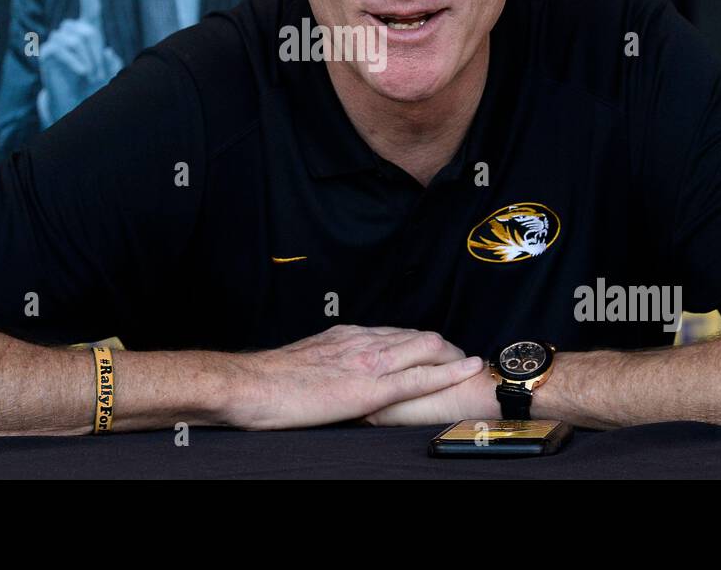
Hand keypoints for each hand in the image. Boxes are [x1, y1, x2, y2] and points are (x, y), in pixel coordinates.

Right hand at [39, 0, 122, 122]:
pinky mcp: (48, 52)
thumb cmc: (92, 88)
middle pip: (86, 29)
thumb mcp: (107, 73)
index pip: (90, 6)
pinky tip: (82, 73)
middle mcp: (72, 33)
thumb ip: (111, 61)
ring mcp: (58, 41)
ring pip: (75, 38)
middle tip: (99, 72)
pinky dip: (76, 62)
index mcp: (89, 32)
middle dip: (95, 51)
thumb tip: (109, 52)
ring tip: (90, 75)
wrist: (73, 104)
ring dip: (87, 58)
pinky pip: (62, 49)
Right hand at [226, 325, 485, 429]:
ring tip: (472, 364)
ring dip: (454, 356)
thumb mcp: (303, 362)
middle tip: (461, 358)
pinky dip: (448, 373)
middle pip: (418, 336)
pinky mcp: (370, 388)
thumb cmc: (267, 381)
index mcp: (344, 336)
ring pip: (425, 349)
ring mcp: (368, 362)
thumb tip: (333, 375)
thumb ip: (326, 363)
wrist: (248, 386)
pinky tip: (467, 370)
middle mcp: (361, 341)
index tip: (435, 350)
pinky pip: (419, 378)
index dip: (420, 342)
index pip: (395, 333)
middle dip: (446, 347)